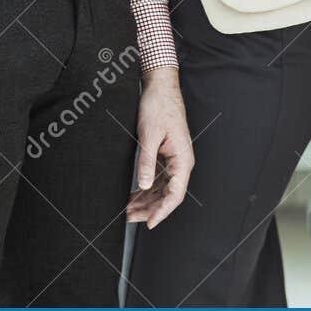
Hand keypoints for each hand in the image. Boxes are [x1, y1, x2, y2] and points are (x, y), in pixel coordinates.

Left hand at [125, 66, 193, 227]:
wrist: (160, 86)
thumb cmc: (159, 106)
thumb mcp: (149, 134)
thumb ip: (147, 161)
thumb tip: (145, 186)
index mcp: (183, 159)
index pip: (175, 194)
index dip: (162, 212)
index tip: (149, 224)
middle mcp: (181, 162)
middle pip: (168, 195)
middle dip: (150, 209)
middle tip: (129, 218)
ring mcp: (173, 160)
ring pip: (162, 189)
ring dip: (146, 201)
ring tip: (128, 210)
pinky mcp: (165, 156)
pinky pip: (158, 178)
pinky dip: (146, 189)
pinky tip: (133, 195)